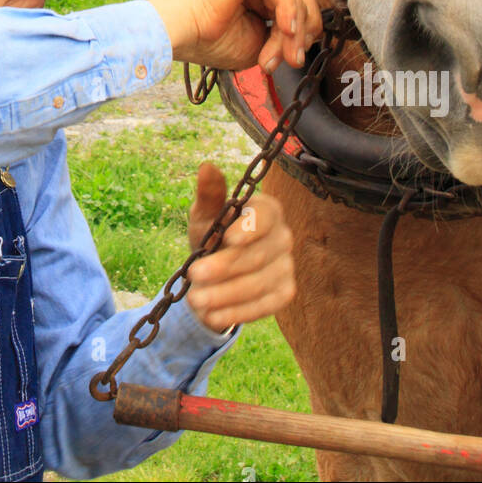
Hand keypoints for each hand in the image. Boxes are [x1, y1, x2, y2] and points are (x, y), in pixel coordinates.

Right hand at [148, 0, 321, 71]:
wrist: (187, 37)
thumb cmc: (215, 41)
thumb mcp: (264, 42)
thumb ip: (288, 34)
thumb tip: (312, 34)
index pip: (300, 7)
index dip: (304, 33)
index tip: (294, 58)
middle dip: (301, 33)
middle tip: (291, 59)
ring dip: (291, 30)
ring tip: (274, 53)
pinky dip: (287, 9)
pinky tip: (284, 29)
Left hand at [185, 164, 294, 332]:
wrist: (216, 271)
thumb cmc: (212, 234)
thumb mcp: (204, 215)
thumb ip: (209, 195)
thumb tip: (206, 166)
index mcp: (267, 210)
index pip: (264, 217)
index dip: (247, 229)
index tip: (225, 239)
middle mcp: (284, 236)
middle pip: (256, 255)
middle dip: (223, 267)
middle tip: (194, 275)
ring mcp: (287, 266)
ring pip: (258, 284)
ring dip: (225, 294)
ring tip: (197, 300)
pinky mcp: (285, 293)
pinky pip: (263, 307)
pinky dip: (236, 312)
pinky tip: (212, 316)